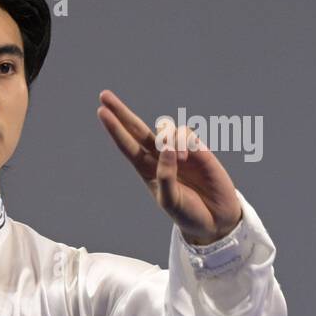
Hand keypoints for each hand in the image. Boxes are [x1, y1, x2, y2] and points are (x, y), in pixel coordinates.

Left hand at [96, 90, 242, 244]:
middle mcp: (159, 157)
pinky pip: (186, 132)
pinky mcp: (199, 149)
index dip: (114, 129)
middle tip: (105, 95)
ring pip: (165, 128)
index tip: (101, 111)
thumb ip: (165, 176)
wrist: (215, 220)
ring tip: (181, 158)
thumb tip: (167, 148)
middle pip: (137, 129)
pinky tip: (188, 156)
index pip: (126, 145)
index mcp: (146, 170)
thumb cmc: (187, 213)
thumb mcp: (169, 200)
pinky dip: (183, 140)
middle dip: (121, 112)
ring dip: (169, 138)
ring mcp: (179, 151)